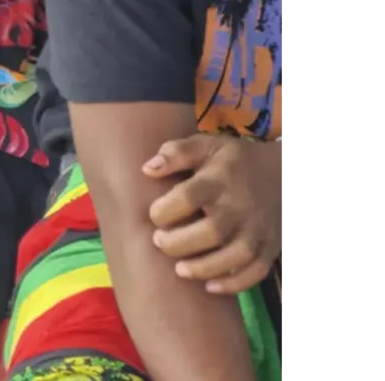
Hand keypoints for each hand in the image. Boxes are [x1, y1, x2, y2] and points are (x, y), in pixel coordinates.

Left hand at [144, 134, 284, 294]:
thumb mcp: (207, 146)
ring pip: (234, 257)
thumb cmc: (233, 162)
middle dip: (178, 243)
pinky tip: (210, 286)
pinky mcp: (271, 247)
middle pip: (211, 232)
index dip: (164, 210)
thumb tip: (147, 169)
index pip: (188, 197)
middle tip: (160, 241)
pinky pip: (256, 272)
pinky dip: (234, 284)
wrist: (284, 173)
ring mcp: (258, 229)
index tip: (154, 214)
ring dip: (203, 268)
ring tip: (179, 268)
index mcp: (219, 180)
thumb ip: (176, 152)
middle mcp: (240, 207)